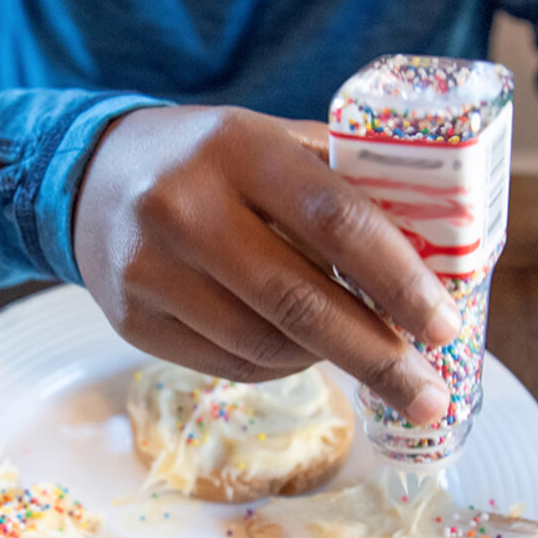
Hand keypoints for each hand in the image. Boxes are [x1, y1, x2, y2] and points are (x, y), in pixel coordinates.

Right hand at [73, 105, 459, 423]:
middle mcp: (185, 207)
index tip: (446, 326)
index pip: (336, 219)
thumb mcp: (271, 142)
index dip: (399, 280)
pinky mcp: (131, 321)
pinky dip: (283, 367)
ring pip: (266, 346)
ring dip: (331, 361)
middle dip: (379, 357)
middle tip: (431, 396)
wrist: (91, 179)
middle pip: (301, 302)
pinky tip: (304, 352)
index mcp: (238, 146)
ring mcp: (150, 270)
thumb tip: (440, 256)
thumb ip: (344, 183)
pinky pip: (231, 366)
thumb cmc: (213, 162)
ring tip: (365, 357)